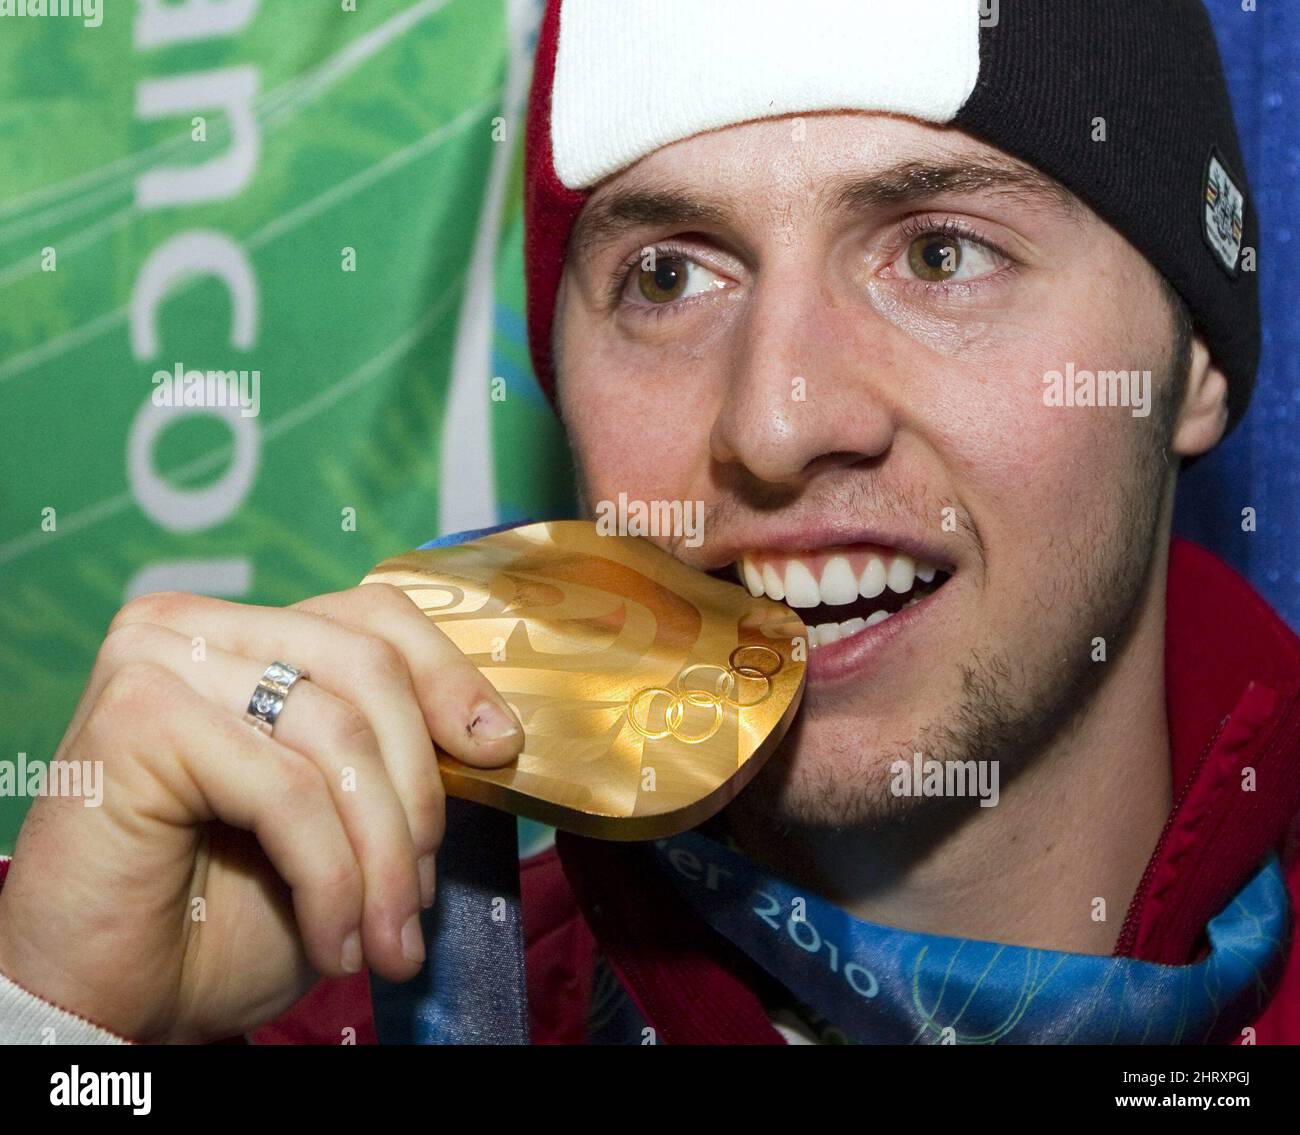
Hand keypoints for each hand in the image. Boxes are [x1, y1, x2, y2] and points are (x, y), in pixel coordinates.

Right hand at [0, 583, 522, 1042]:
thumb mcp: (337, 817)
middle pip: (369, 668)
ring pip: (337, 736)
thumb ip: (391, 754)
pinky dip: (331, 879)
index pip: (374, 616)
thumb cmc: (224, 911)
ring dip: (380, 858)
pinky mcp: (138, 716)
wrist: (112, 999)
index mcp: (246, 635)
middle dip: (418, 795)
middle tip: (420, 897)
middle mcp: (195, 627)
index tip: (498, 750)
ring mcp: (161, 660)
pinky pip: (288, 791)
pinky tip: (336, 941)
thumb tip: (491, 732)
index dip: (449, 679)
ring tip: (386, 937)